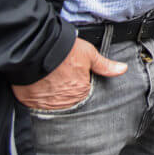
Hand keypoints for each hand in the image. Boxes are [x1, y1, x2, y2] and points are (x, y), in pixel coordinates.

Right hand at [11, 37, 126, 109]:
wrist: (36, 50)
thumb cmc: (64, 51)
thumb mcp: (89, 54)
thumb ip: (105, 65)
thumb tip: (122, 69)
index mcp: (81, 91)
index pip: (84, 91)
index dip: (79, 81)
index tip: (73, 73)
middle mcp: (65, 102)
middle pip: (69, 98)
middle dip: (66, 89)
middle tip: (60, 74)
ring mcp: (46, 104)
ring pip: (53, 102)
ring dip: (52, 94)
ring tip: (50, 79)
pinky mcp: (30, 103)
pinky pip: (37, 103)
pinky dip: (38, 96)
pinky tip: (39, 85)